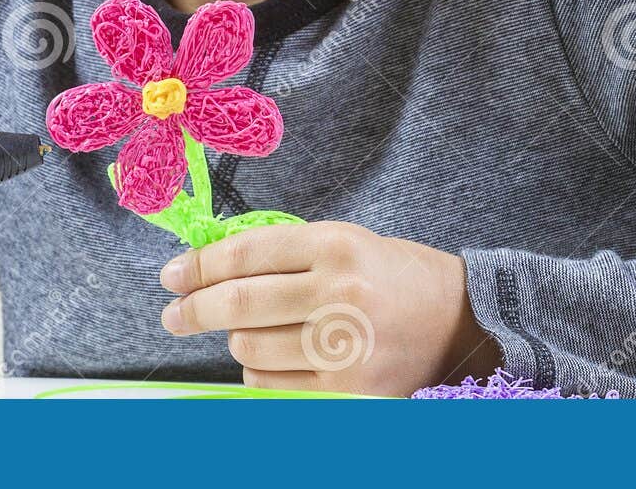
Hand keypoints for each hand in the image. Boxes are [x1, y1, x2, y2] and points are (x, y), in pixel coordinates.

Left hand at [158, 221, 501, 395]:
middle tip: (173, 314)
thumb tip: (208, 267)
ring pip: (250, 348)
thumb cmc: (394, 276)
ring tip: (252, 334)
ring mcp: (343, 347)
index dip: (199, 266)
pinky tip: (276, 361)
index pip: (245, 254)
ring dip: (238, 342)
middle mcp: (338, 294)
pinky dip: (260, 374)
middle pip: (238, 304)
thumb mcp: (344, 242)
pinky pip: (271, 386)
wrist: (463, 322)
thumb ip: (282, 253)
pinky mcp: (347, 392)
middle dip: (193, 310)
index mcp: (335, 245)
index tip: (173, 276)